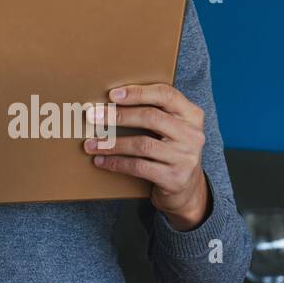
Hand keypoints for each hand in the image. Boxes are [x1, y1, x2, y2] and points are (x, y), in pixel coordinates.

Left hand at [83, 84, 209, 230]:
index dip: (138, 92)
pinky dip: (116, 163)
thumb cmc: (170, 149)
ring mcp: (185, 158)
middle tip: (93, 116)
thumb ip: (153, 111)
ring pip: (142, 144)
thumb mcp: (171, 127)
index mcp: (192, 115)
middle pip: (151, 118)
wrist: (187, 189)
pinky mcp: (175, 178)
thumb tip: (108, 102)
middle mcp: (192, 135)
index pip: (166, 95)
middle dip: (118, 116)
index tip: (112, 95)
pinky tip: (100, 160)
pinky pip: (139, 167)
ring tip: (91, 143)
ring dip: (112, 143)